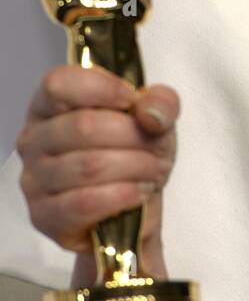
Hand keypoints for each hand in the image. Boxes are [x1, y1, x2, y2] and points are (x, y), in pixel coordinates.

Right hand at [16, 64, 178, 269]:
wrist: (133, 209)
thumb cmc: (132, 155)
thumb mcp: (156, 120)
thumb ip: (161, 103)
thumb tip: (150, 112)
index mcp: (50, 105)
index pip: (59, 84)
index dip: (103, 89)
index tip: (134, 101)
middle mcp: (34, 139)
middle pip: (83, 126)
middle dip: (133, 137)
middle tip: (156, 149)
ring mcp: (34, 179)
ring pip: (89, 166)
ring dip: (134, 168)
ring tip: (152, 172)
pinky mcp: (44, 216)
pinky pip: (86, 203)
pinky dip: (122, 196)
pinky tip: (138, 192)